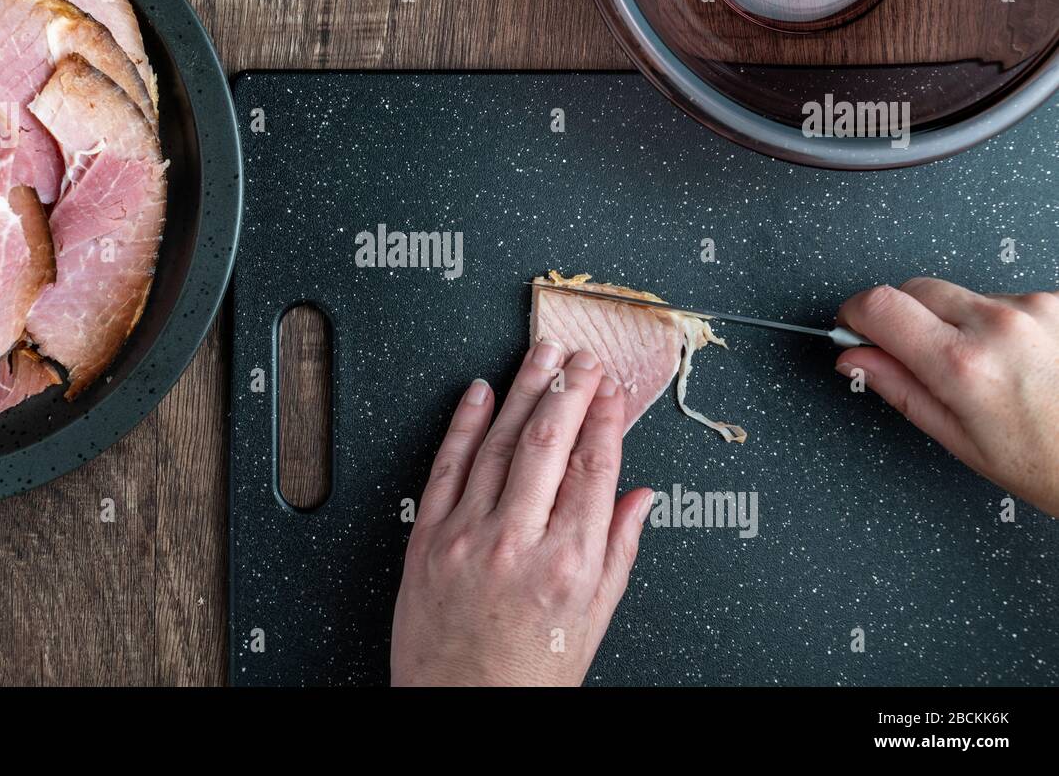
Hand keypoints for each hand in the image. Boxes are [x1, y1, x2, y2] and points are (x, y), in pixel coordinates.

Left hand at [390, 341, 652, 685]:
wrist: (459, 710)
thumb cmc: (528, 676)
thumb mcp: (592, 624)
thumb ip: (618, 552)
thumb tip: (641, 496)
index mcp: (568, 565)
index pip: (594, 467)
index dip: (605, 417)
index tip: (611, 387)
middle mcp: (517, 543)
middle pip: (548, 443)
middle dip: (569, 389)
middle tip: (582, 356)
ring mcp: (466, 537)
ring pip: (497, 443)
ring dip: (522, 390)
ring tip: (542, 355)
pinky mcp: (426, 539)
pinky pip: (446, 467)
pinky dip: (463, 424)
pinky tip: (481, 393)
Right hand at [836, 279, 1058, 515]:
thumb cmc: (1049, 463)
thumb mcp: (958, 438)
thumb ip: (897, 387)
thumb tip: (854, 358)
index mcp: (964, 365)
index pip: (881, 305)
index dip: (856, 314)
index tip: (853, 327)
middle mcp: (1000, 325)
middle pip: (916, 289)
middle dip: (904, 318)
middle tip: (919, 360)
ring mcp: (1036, 308)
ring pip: (963, 296)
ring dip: (958, 322)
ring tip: (988, 371)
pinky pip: (1005, 301)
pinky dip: (999, 325)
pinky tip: (1019, 361)